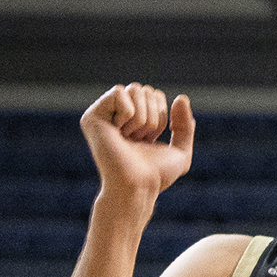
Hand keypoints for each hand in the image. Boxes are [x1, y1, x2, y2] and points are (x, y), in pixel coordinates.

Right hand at [80, 85, 193, 206]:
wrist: (137, 186)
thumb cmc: (155, 175)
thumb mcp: (180, 150)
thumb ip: (185, 125)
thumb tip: (181, 98)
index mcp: (132, 122)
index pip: (155, 95)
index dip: (161, 116)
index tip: (149, 140)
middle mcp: (115, 116)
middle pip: (145, 90)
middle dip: (152, 116)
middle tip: (138, 140)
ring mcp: (102, 116)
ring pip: (134, 90)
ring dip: (141, 118)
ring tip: (128, 138)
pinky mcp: (91, 117)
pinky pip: (119, 92)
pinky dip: (128, 113)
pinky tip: (118, 132)